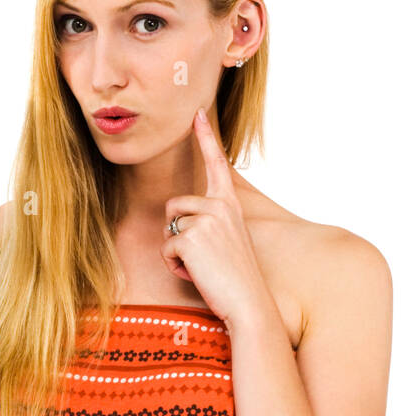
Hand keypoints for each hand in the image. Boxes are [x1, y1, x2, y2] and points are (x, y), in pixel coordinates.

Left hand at [160, 107, 269, 324]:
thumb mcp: (226, 241)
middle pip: (174, 205)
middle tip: (204, 258)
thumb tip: (178, 223)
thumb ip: (209, 223)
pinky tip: (197, 274)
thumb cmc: (235, 278)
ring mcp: (206, 219)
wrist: (248, 303)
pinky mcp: (191, 237)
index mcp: (230, 204)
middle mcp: (220, 205)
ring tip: (202, 266)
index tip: (197, 112)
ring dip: (176, 252)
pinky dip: (175, 266)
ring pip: (168, 228)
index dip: (205, 137)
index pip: (216, 163)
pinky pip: (166, 249)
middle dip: (176, 232)